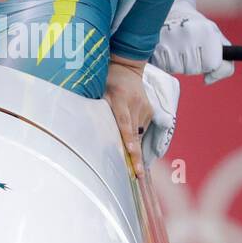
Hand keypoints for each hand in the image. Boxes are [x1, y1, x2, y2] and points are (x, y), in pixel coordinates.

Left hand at [104, 56, 153, 176]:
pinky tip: (130, 140)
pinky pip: (141, 129)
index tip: (131, 151)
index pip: (124, 122)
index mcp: (119, 98)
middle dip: (135, 155)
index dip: (128, 138)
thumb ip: (98, 109)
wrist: (127, 67)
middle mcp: (135, 103)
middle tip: (137, 175)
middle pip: (135, 133)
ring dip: (134, 149)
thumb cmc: (107, 80)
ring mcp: (145, 107)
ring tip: (134, 167)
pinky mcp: (150, 110)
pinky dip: (135, 137)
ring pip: (139, 134)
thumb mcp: (99, 91)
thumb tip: (91, 133)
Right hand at [152, 0, 233, 83]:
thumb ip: (223, 59)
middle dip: (194, 62)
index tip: (207, 58)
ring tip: (178, 45)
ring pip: (180, 69)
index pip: (214, 65)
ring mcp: (171, 42)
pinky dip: (167, 61)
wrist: (169, 10)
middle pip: (196, 69)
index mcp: (207, 32)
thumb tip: (208, 81)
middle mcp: (189, 36)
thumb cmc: (196, 26)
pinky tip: (168, 47)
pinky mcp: (156, 48)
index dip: (212, 65)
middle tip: (189, 45)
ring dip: (180, 62)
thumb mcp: (215, 35)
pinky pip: (166, 66)